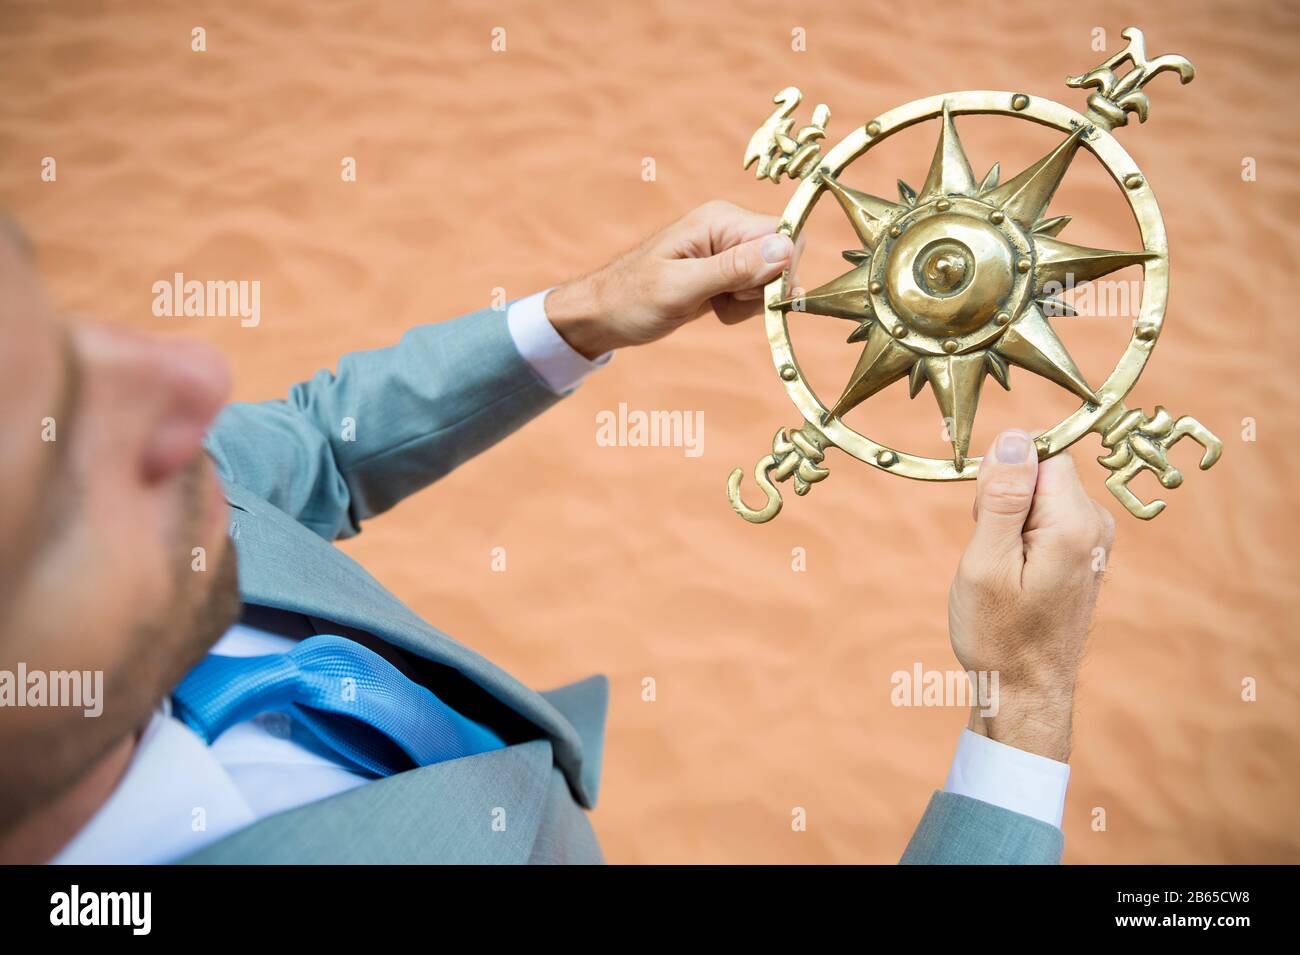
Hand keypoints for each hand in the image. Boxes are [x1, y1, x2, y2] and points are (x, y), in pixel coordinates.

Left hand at [543, 200, 794, 357]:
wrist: (604, 315)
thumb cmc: (631, 298)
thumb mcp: (681, 287)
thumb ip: (734, 268)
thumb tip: (785, 248)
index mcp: (721, 219)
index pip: (785, 235)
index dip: (780, 271)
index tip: (750, 295)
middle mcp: (729, 228)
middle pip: (783, 258)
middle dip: (763, 290)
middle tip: (725, 301)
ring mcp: (728, 249)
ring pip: (772, 279)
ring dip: (750, 303)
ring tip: (713, 304)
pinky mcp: (726, 271)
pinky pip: (756, 291)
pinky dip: (741, 307)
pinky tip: (713, 306)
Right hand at [948, 429, 1116, 761]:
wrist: (1026, 692)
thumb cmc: (999, 635)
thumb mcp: (985, 561)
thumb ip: (1000, 495)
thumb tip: (1013, 437)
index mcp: (1075, 524)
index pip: (1039, 456)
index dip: (1001, 482)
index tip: (985, 523)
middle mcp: (1096, 527)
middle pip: (1041, 475)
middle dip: (1004, 502)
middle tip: (990, 554)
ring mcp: (1095, 543)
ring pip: (1040, 499)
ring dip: (1010, 524)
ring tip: (1002, 571)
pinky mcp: (1085, 555)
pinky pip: (1046, 521)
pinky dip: (1022, 541)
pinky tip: (1015, 578)